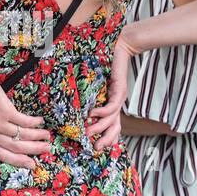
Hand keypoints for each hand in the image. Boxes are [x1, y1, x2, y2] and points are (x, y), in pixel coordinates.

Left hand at [0, 73, 51, 168]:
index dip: (16, 160)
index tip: (28, 163)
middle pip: (15, 147)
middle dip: (32, 151)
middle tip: (45, 151)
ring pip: (21, 136)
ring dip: (37, 137)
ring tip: (46, 138)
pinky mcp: (5, 110)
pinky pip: (23, 121)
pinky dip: (33, 123)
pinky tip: (40, 121)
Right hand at [87, 26, 138, 151]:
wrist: (120, 47)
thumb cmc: (106, 62)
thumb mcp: (96, 80)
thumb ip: (89, 90)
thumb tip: (75, 97)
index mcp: (112, 102)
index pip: (112, 124)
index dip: (108, 136)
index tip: (98, 147)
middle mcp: (117, 102)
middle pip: (115, 126)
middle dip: (106, 139)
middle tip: (95, 148)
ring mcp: (119, 97)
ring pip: (112, 119)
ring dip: (100, 127)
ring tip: (88, 132)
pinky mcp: (119, 89)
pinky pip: (112, 105)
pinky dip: (102, 111)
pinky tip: (93, 113)